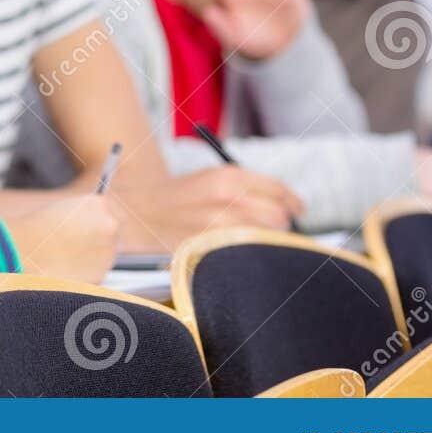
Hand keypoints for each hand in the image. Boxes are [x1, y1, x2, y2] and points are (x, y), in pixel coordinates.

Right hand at [4, 194, 120, 282]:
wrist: (23, 250)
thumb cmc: (38, 229)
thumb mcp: (66, 210)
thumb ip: (87, 215)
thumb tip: (96, 226)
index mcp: (100, 204)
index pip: (116, 213)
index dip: (105, 222)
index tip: (97, 229)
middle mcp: (110, 226)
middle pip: (114, 236)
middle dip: (100, 241)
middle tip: (78, 246)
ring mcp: (108, 251)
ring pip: (106, 256)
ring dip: (92, 258)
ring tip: (65, 257)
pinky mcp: (101, 275)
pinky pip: (97, 274)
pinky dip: (85, 274)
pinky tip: (65, 269)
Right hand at [115, 164, 303, 251]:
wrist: (133, 213)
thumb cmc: (175, 198)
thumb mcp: (210, 180)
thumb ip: (246, 190)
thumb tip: (286, 206)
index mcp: (228, 177)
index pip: (279, 192)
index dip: (293, 203)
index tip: (298, 210)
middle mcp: (226, 200)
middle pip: (278, 217)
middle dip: (281, 224)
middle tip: (274, 228)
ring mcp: (217, 227)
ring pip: (265, 238)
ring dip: (267, 242)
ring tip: (255, 242)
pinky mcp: (208, 250)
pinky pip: (244, 256)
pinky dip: (249, 255)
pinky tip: (241, 254)